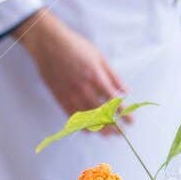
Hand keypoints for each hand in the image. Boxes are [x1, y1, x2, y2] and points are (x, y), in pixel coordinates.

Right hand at [16, 10, 128, 132]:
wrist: (49, 44)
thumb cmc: (75, 46)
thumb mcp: (99, 57)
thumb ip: (113, 76)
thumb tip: (126, 91)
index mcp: (96, 77)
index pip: (114, 102)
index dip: (124, 114)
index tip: (131, 121)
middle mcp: (83, 89)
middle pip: (102, 115)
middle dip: (114, 127)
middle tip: (122, 132)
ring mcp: (70, 95)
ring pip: (87, 119)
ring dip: (100, 130)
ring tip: (109, 135)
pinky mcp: (60, 98)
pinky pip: (73, 117)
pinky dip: (82, 126)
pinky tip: (90, 131)